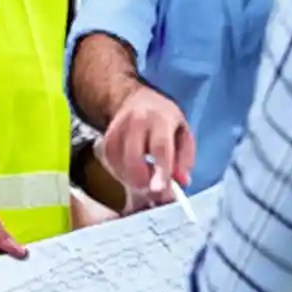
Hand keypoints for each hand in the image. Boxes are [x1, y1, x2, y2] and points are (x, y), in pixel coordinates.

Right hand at [98, 85, 195, 207]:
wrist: (137, 100)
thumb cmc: (165, 120)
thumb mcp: (184, 133)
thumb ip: (185, 158)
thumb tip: (182, 181)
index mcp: (161, 119)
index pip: (160, 147)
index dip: (160, 171)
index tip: (159, 190)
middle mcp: (136, 121)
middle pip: (133, 157)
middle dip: (142, 181)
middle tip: (152, 191)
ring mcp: (118, 128)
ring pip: (118, 162)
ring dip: (130, 179)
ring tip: (144, 180)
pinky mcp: (106, 137)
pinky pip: (109, 161)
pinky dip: (119, 173)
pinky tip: (130, 174)